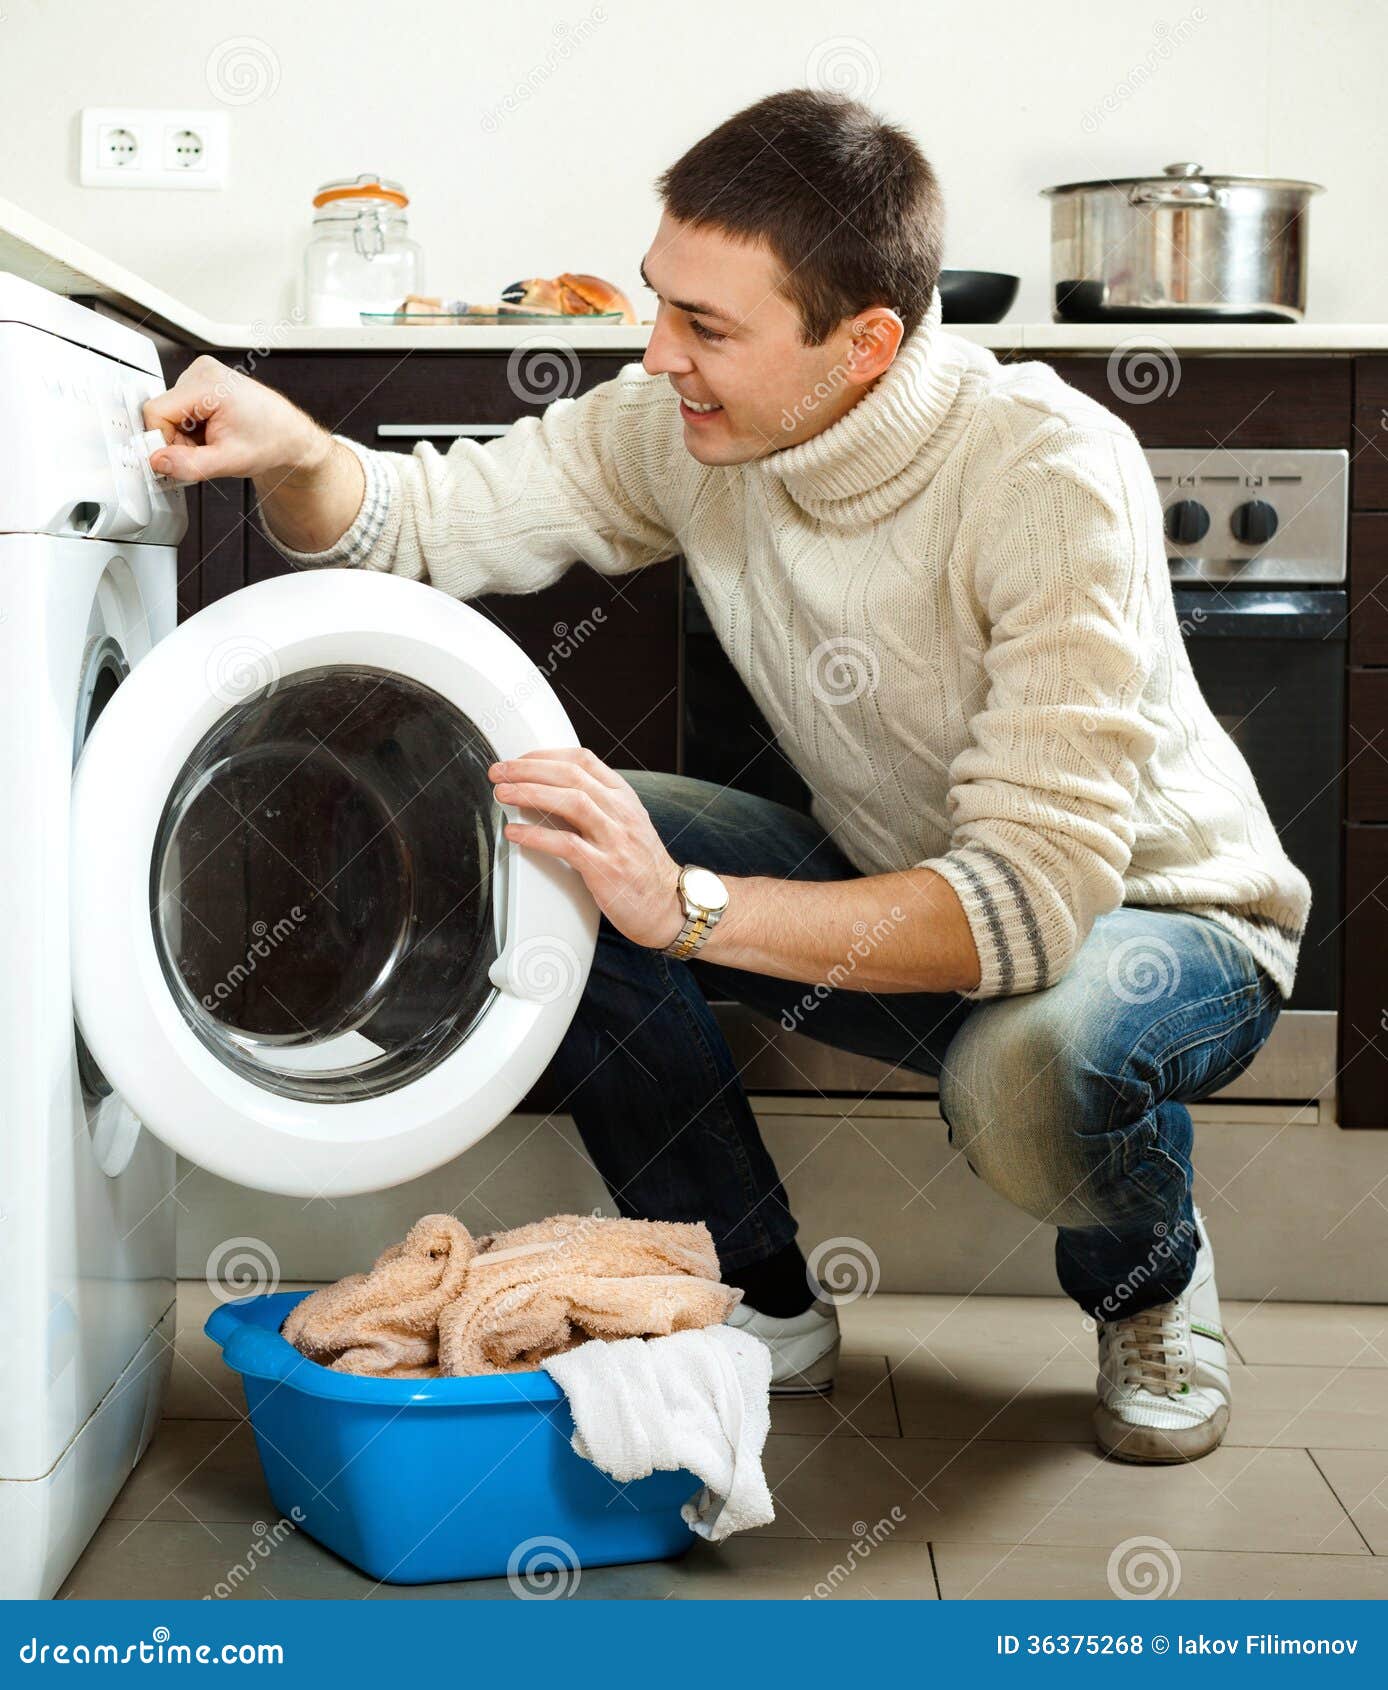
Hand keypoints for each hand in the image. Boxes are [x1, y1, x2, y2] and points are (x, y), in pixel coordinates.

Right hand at [141, 354, 328, 483]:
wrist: (290, 435)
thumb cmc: (271, 441)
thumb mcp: (229, 461)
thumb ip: (190, 465)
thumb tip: (158, 462)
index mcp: (208, 384)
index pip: (156, 411)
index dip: (163, 441)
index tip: (178, 458)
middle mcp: (203, 371)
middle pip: (163, 412)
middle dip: (178, 440)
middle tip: (206, 452)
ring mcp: (203, 373)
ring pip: (170, 412)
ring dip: (186, 435)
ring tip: (215, 440)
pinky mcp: (204, 380)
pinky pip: (180, 408)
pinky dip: (192, 426)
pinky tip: (213, 431)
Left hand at [489, 748, 685, 948]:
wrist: (669, 906)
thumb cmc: (642, 867)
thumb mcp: (625, 825)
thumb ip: (595, 806)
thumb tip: (548, 793)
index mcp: (623, 797)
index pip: (583, 760)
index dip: (545, 755)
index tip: (518, 760)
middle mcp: (621, 813)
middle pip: (571, 775)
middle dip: (529, 769)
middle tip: (499, 772)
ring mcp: (615, 839)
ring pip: (570, 802)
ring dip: (530, 793)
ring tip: (502, 794)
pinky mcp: (606, 869)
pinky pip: (567, 845)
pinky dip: (536, 836)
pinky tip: (515, 833)